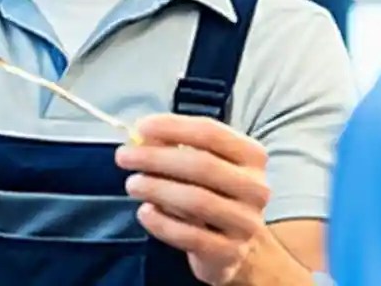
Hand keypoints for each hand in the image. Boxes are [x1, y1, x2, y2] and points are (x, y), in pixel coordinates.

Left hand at [116, 114, 294, 285]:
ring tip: (132, 184)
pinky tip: (144, 212)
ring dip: (156, 189)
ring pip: (196, 200)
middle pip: (202, 165)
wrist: (235, 247)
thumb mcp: (202, 165)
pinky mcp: (230, 253)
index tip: (141, 127)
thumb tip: (143, 137)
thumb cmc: (213, 194)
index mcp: (251, 156)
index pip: (211, 133)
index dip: (174, 128)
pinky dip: (161, 222)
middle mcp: (255, 188)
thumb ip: (176, 147)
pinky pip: (190, 236)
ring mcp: (245, 222)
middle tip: (124, 157)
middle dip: (157, 158)